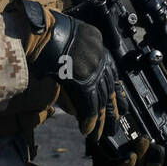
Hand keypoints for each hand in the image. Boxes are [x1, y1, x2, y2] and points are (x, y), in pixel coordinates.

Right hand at [14, 1, 119, 140]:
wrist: (43, 30)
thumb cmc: (48, 30)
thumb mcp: (68, 38)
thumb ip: (75, 53)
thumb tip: (73, 68)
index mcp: (98, 46)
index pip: (112, 74)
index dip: (116, 92)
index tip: (122, 104)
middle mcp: (99, 59)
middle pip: (109, 90)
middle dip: (112, 111)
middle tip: (114, 124)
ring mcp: (93, 71)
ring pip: (101, 102)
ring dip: (100, 121)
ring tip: (99, 135)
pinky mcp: (84, 82)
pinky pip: (89, 106)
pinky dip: (89, 120)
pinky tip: (88, 131)